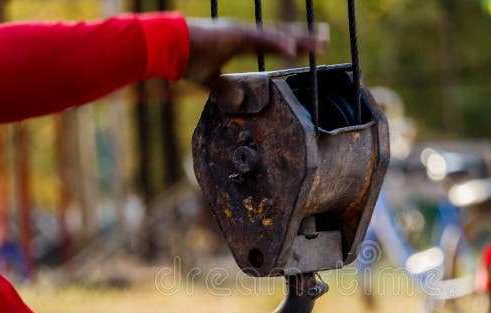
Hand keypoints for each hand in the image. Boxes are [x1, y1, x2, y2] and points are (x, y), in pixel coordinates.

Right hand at [186, 18, 325, 104]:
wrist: (165, 46)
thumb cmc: (184, 59)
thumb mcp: (208, 80)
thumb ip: (225, 90)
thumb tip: (240, 102)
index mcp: (240, 42)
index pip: (271, 42)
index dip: (290, 44)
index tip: (308, 46)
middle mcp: (244, 34)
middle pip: (279, 36)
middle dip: (302, 39)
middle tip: (324, 39)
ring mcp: (239, 33)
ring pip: (275, 35)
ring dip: (297, 39)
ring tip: (318, 42)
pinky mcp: (232, 35)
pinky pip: (258, 39)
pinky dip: (275, 42)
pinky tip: (291, 47)